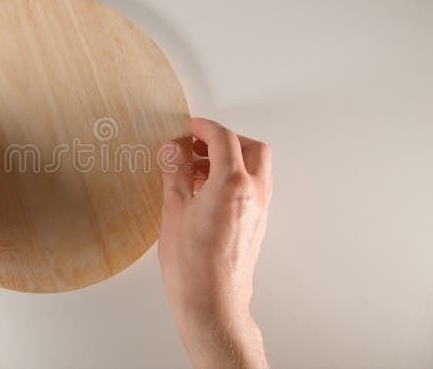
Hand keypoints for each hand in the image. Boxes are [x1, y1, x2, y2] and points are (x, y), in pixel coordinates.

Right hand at [158, 118, 271, 368]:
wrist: (212, 304)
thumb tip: (173, 149)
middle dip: (225, 141)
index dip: (204, 128)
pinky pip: (252, 189)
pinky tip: (206, 192)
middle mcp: (254, 194)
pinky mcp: (257, 225)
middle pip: (252, 148)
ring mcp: (259, 211)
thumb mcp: (174, 210)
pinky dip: (234, 179)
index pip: (224, 139)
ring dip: (231, 160)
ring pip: (255, 169)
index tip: (187, 129)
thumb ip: (176, 173)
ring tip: (196, 170)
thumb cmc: (192, 264)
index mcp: (233, 184)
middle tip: (197, 145)